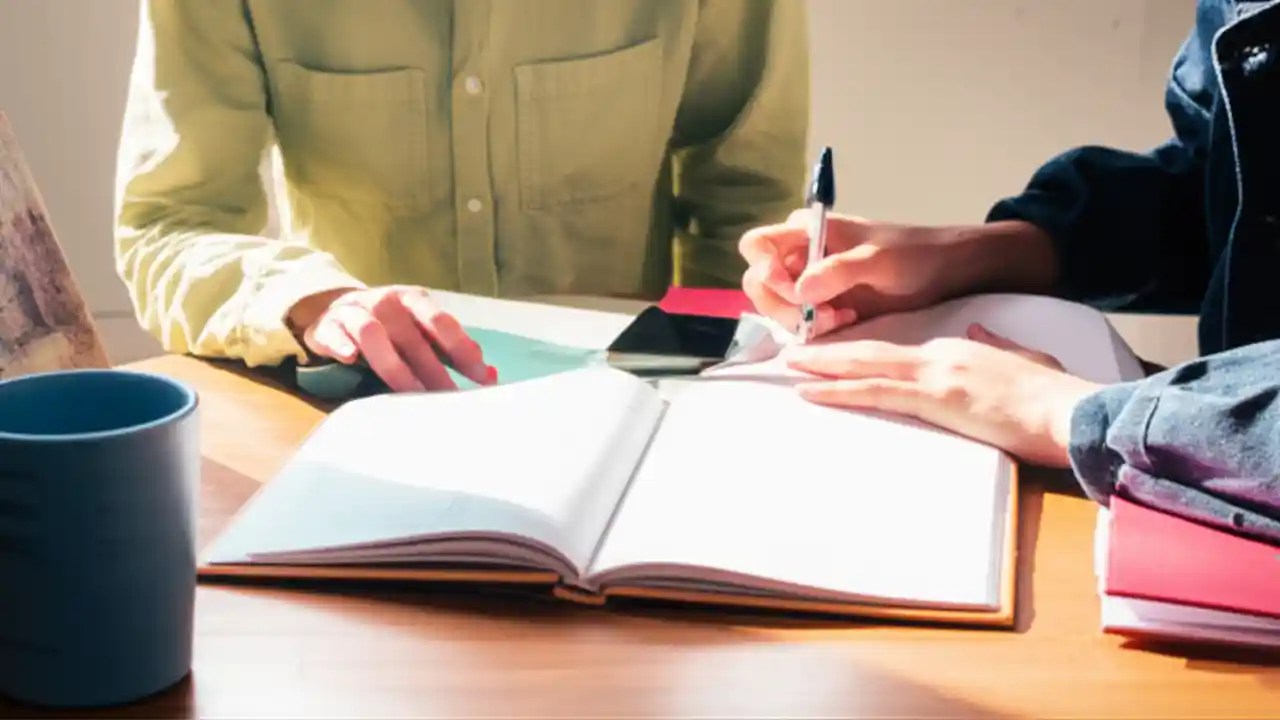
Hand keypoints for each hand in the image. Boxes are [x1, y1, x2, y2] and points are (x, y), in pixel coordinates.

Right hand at [288, 285, 495, 392]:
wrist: (334, 308)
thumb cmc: (390, 325)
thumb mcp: (420, 328)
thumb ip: (453, 349)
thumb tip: (490, 376)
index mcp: (413, 299)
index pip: (442, 323)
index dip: (462, 350)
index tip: (482, 378)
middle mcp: (386, 301)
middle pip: (411, 337)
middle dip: (433, 370)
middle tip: (449, 399)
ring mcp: (354, 311)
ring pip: (373, 335)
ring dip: (394, 367)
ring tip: (411, 395)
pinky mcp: (327, 326)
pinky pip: (334, 334)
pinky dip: (342, 345)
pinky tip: (351, 359)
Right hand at [739, 213, 1057, 335]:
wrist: (946, 271)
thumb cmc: (914, 253)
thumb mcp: (878, 258)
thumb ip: (838, 270)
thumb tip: (800, 290)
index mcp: (806, 231)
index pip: (757, 245)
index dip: (764, 267)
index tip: (791, 287)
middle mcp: (800, 256)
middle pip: (760, 282)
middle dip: (782, 303)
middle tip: (815, 314)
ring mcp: (810, 283)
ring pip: (777, 306)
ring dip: (800, 319)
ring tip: (839, 318)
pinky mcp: (823, 308)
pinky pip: (800, 323)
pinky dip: (816, 329)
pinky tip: (846, 322)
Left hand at [783, 324, 1099, 466]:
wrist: (1072, 412)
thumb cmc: (1054, 399)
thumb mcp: (1024, 361)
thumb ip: (995, 345)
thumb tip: (977, 333)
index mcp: (959, 352)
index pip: (899, 352)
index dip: (864, 352)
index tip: (835, 355)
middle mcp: (940, 357)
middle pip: (874, 353)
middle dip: (831, 353)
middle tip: (794, 354)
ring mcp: (936, 375)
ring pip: (867, 367)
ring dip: (824, 368)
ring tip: (791, 368)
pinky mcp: (936, 398)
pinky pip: (876, 392)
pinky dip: (839, 390)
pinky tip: (812, 392)